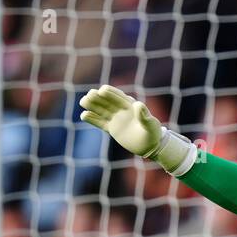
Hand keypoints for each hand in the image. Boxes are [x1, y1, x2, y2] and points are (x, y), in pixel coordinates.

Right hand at [79, 85, 197, 174]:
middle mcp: (121, 110)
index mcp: (130, 106)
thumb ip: (144, 115)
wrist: (151, 146)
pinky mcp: (112, 129)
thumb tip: (138, 104)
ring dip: (92, 105)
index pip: (119, 97)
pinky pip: (100, 123)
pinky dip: (92, 119)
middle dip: (98, 97)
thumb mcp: (151, 125)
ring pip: (101, 110)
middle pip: (107, 102)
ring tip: (83, 101)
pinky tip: (83, 115)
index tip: (102, 90)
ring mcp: (116, 119)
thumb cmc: (153, 134)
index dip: (111, 93)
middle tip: (89, 94)